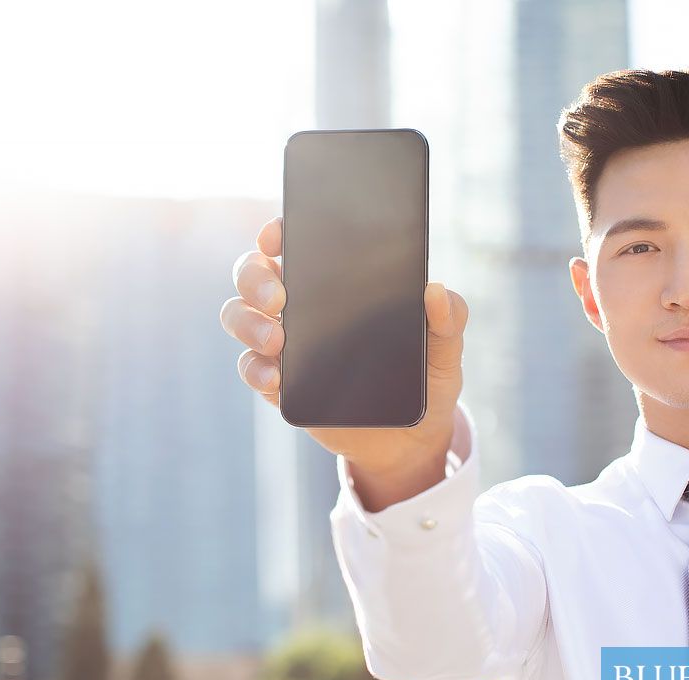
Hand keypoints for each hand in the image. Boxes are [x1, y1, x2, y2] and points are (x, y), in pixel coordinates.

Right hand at [221, 215, 468, 474]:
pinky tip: (276, 377)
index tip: (277, 236)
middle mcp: (301, 306)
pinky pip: (250, 368)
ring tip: (276, 340)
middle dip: (253, 277)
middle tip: (279, 297)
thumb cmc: (427, 378)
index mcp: (336, 283)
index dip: (277, 231)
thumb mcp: (445, 347)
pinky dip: (255, 370)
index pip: (295, 243)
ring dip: (247, 322)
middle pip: (252, 274)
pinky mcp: (279, 384)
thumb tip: (436, 292)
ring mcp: (284, 345)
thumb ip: (449, 317)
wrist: (412, 439)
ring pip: (239, 316)